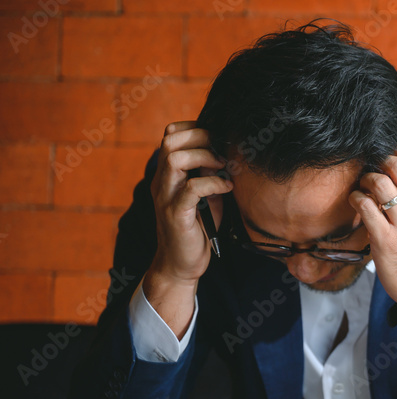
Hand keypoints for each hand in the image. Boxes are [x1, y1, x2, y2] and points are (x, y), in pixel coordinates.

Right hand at [148, 121, 232, 285]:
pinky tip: (227, 188)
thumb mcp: (206, 197)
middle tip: (221, 150)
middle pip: (170, 140)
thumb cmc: (198, 230)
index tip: (216, 139)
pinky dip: (213, 183)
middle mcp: (162, 182)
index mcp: (167, 174)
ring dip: (204, 157)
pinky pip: (192, 189)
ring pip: (174, 159)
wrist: (181, 265)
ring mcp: (166, 197)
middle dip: (200, 137)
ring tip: (223, 166)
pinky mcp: (176, 214)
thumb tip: (227, 155)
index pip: (170, 135)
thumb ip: (210, 175)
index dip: (194, 128)